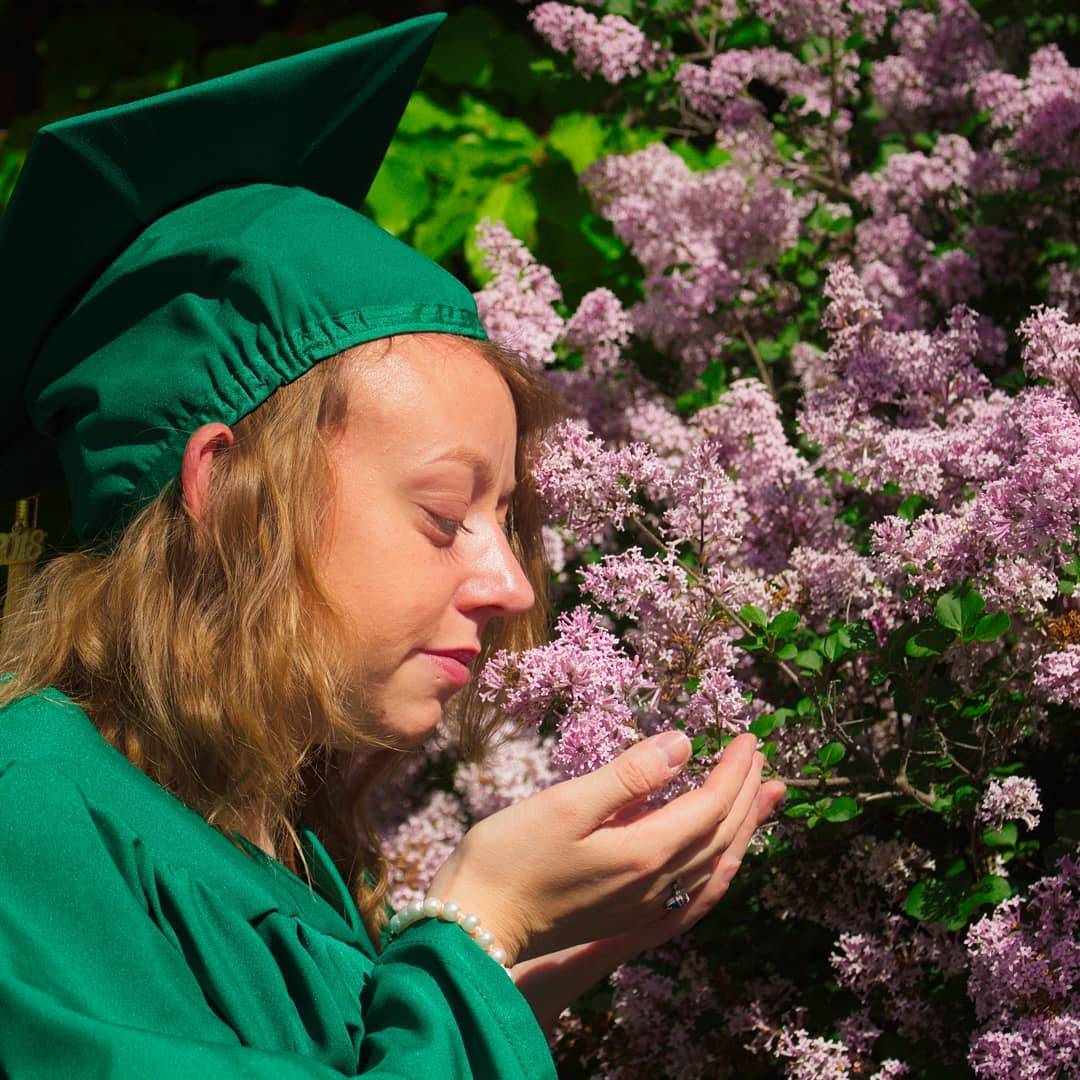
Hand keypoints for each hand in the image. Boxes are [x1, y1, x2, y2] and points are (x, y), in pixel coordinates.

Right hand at [428, 730, 767, 966]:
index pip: (709, 806)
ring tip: (766, 801)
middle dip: (747, 794)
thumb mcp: (565, 804)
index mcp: (644, 853)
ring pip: (713, 864)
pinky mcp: (626, 913)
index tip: (748, 737)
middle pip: (720, 836)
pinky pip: (694, 887)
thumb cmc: (509, 855)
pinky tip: (718, 854)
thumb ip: (627, 776)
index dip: (733, 770)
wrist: (475, 922)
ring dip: (744, 828)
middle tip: (762, 757)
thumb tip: (682, 745)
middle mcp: (655, 884)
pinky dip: (718, 864)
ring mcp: (642, 904)